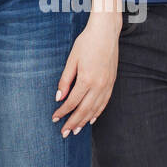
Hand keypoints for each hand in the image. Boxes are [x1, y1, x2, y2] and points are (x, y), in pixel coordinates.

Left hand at [51, 13, 119, 135]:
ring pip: (95, 109)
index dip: (62, 112)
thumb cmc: (86, 43)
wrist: (106, 33)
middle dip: (73, 122)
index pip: (72, 102)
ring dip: (85, 121)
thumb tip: (59, 97)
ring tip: (76, 130)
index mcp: (86, 79)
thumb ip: (65, 80)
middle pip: (84, 110)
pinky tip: (91, 119)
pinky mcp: (112, 83)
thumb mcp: (72, 60)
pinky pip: (104, 103)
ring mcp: (107, 85)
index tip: (54, 118)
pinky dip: (97, 113)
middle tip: (64, 133)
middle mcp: (99, 85)